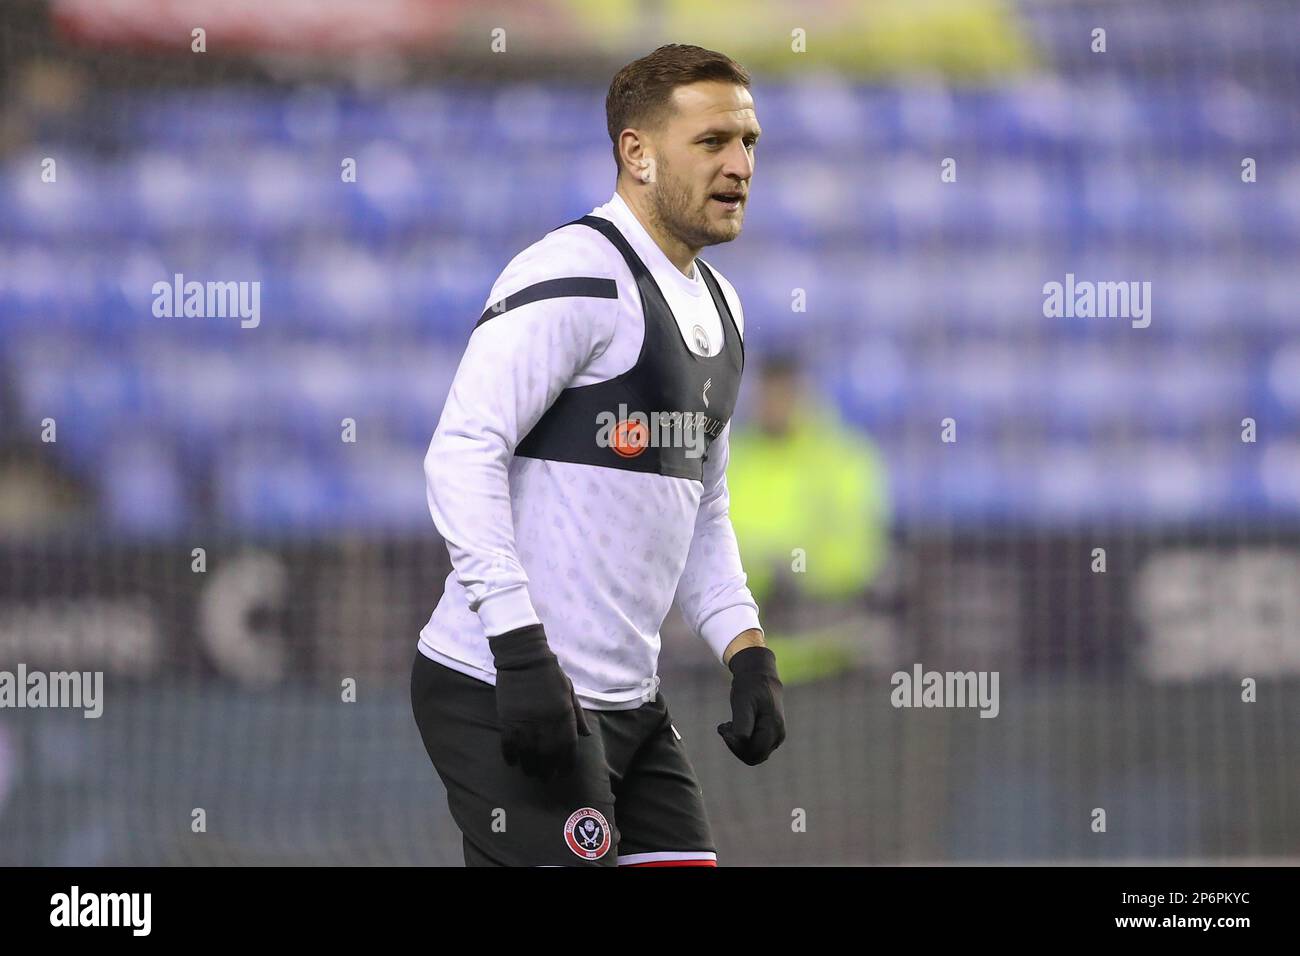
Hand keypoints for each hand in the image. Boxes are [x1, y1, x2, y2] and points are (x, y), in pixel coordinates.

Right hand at [488, 624, 590, 779]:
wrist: (524, 659)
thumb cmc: (551, 675)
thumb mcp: (570, 692)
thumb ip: (578, 716)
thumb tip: (586, 735)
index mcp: (564, 717)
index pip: (568, 748)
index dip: (567, 764)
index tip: (564, 772)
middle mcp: (546, 724)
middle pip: (548, 756)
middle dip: (548, 770)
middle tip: (547, 778)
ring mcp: (526, 724)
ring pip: (528, 755)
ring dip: (530, 767)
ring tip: (531, 773)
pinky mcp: (508, 721)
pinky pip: (509, 746)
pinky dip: (511, 757)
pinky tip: (513, 762)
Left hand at [717, 645, 785, 764]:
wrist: (760, 675)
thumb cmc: (749, 687)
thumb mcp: (742, 703)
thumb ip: (742, 724)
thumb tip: (740, 741)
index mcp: (773, 728)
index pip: (753, 753)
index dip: (736, 746)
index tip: (725, 728)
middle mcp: (778, 735)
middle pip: (754, 756)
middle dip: (736, 746)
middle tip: (724, 727)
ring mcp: (776, 736)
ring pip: (753, 753)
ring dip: (737, 743)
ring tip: (727, 724)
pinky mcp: (770, 734)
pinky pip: (754, 746)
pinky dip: (741, 739)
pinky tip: (732, 724)